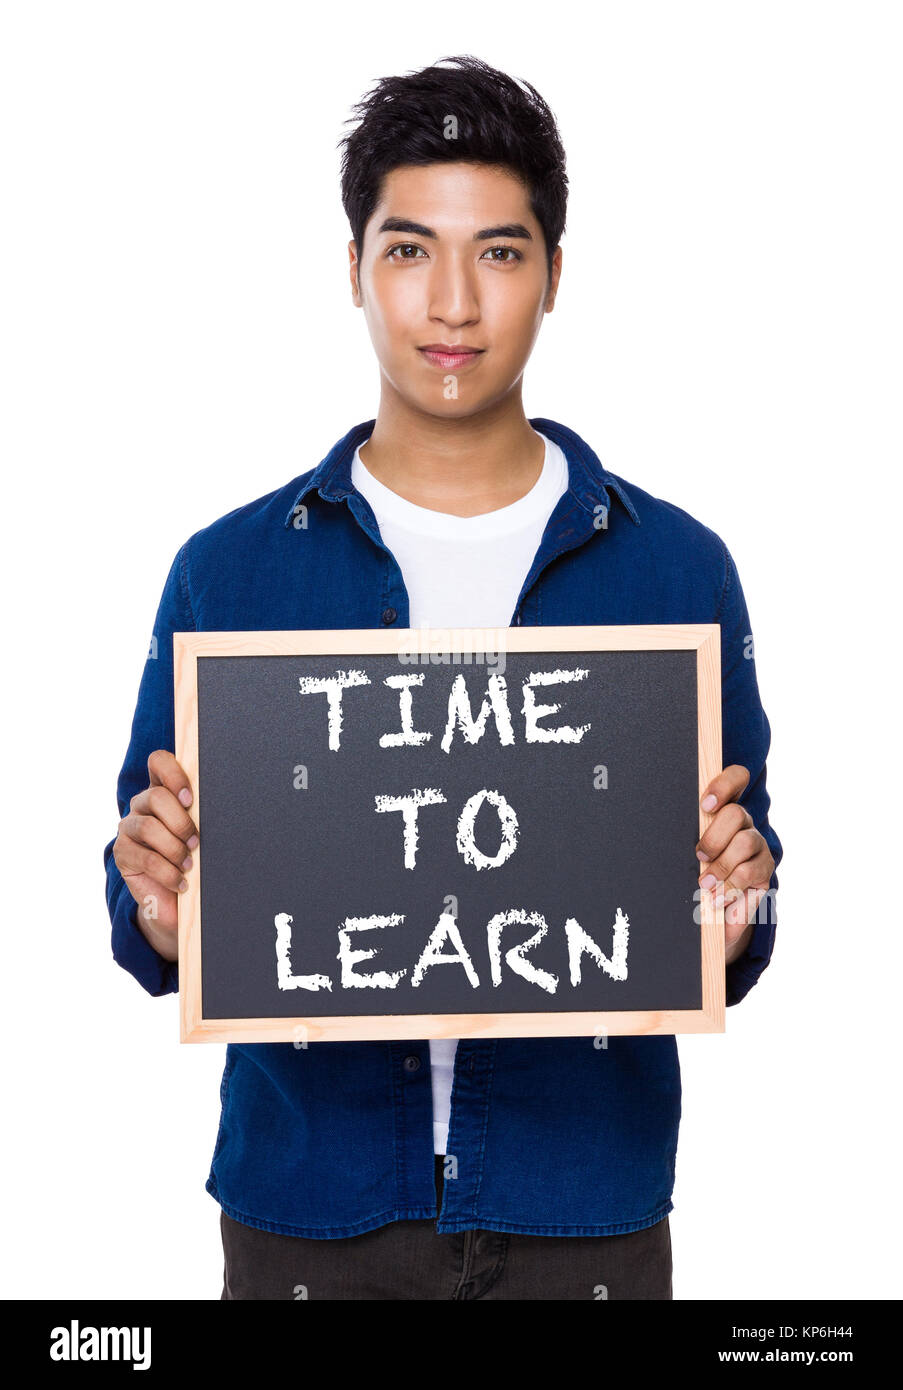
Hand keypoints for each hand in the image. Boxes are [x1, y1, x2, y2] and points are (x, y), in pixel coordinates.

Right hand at [112, 749, 197, 961]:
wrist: (175, 898)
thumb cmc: (193, 859)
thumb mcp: (201, 834)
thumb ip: (202, 815)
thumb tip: (225, 804)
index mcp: (163, 790)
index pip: (159, 762)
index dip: (174, 775)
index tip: (192, 799)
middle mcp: (142, 804)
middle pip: (156, 797)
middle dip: (181, 822)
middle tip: (196, 843)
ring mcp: (128, 827)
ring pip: (149, 827)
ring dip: (175, 848)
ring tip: (189, 865)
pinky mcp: (122, 853)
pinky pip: (145, 858)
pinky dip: (168, 872)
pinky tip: (181, 882)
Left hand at [696, 764, 774, 965]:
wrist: (713, 908)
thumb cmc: (692, 870)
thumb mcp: (683, 851)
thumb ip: (682, 835)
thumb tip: (659, 822)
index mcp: (723, 808)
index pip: (736, 778)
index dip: (724, 786)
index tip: (706, 804)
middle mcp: (743, 822)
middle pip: (737, 813)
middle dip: (714, 837)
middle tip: (699, 856)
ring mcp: (756, 844)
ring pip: (745, 841)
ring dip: (722, 865)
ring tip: (705, 884)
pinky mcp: (764, 868)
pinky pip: (751, 871)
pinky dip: (731, 886)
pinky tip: (718, 897)